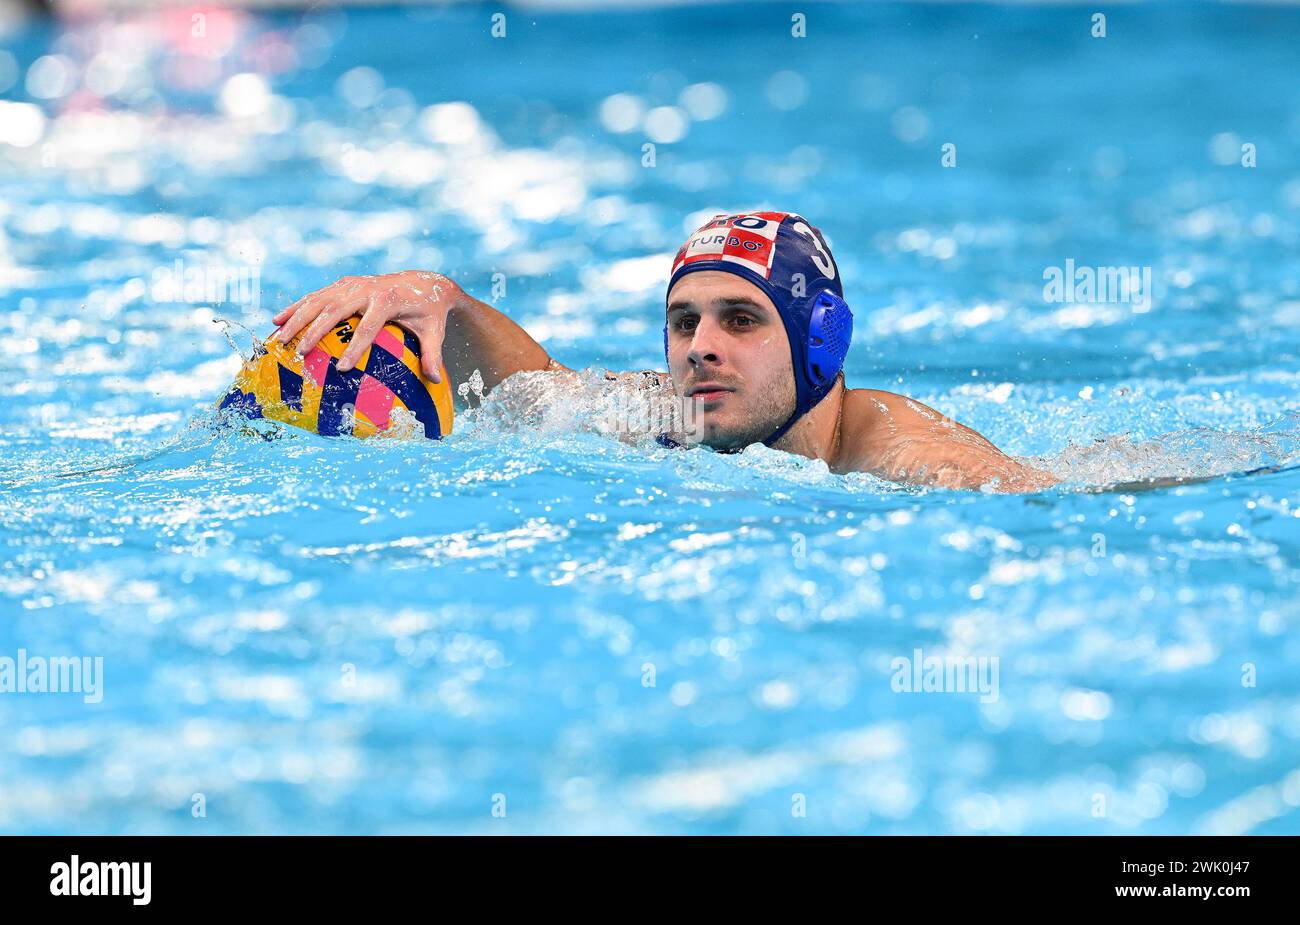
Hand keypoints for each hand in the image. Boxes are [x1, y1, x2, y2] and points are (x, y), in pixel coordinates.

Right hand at [271, 271, 462, 381]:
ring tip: (281, 339)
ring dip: (297, 318)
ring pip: (319, 299)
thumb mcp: (434, 332)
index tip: (343, 368)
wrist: (422, 282)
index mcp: (388, 300)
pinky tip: (277, 322)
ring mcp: (352, 284)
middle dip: (317, 330)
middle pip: (336, 309)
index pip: (369, 326)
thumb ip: (433, 355)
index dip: (356, 347)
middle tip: (302, 353)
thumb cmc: (428, 312)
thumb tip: (435, 381)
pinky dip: (296, 307)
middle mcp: (366, 289)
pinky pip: (316, 296)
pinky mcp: (342, 284)